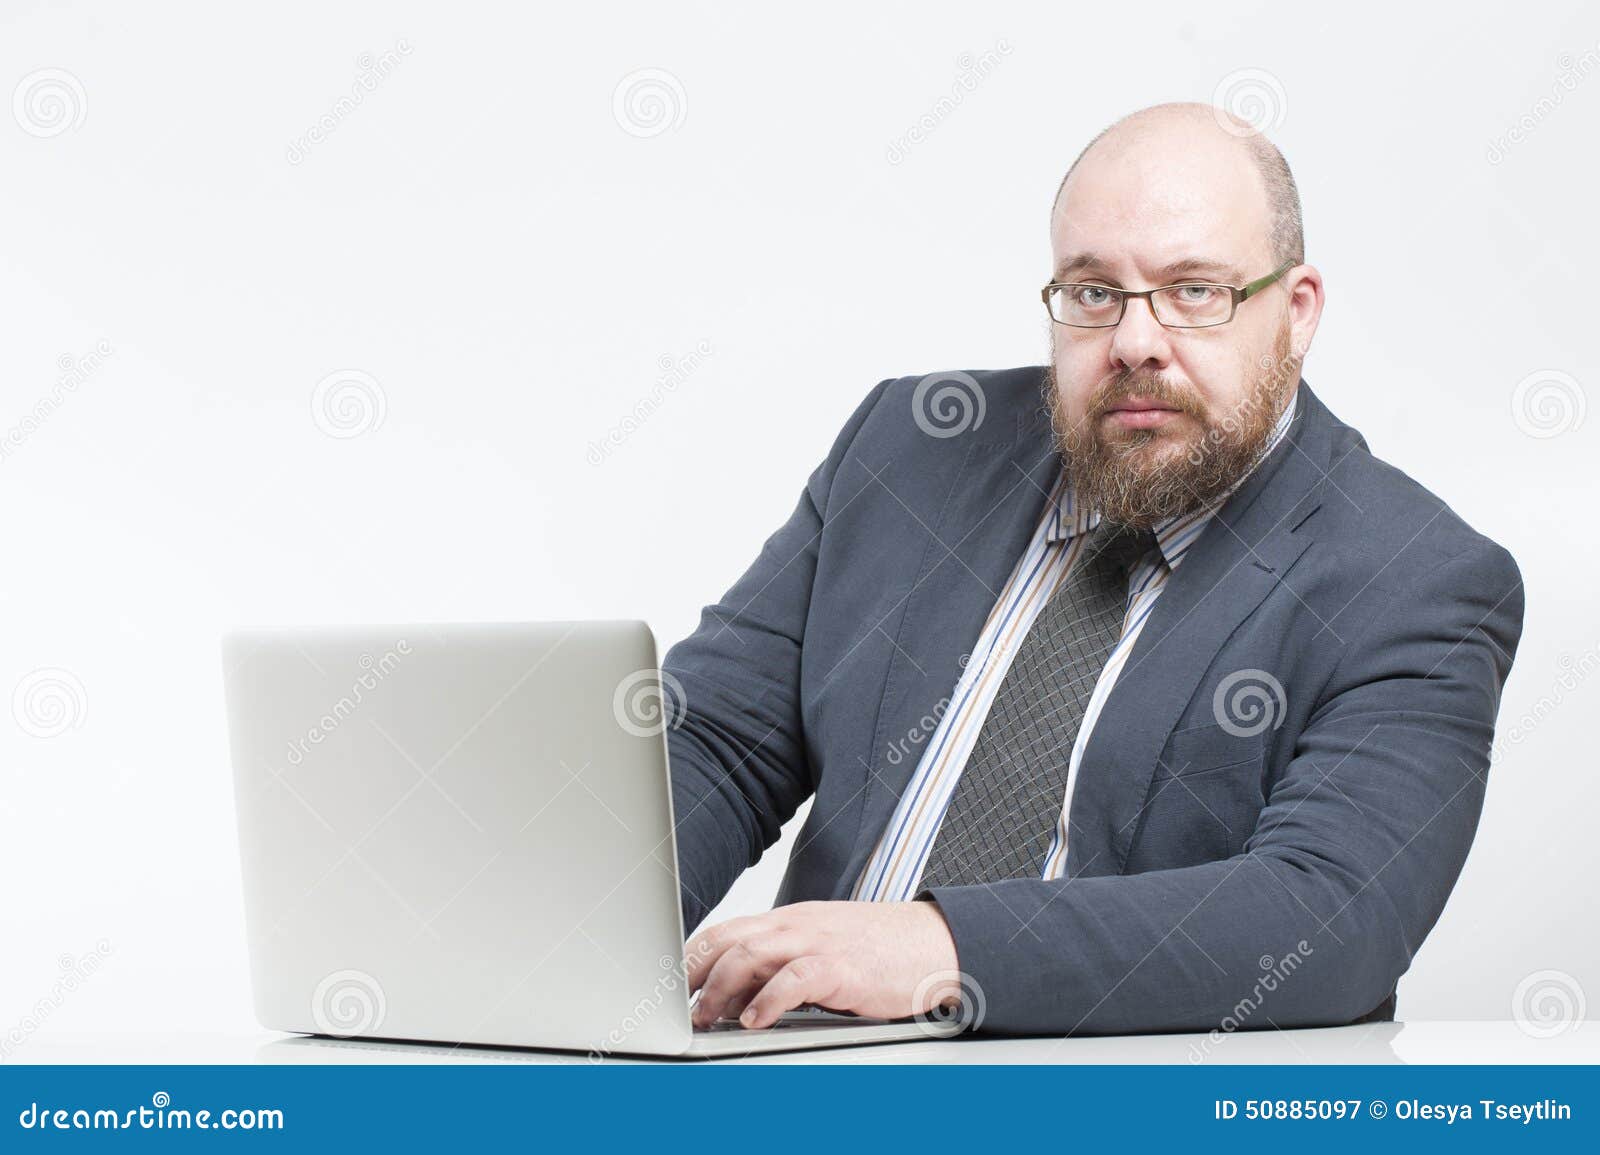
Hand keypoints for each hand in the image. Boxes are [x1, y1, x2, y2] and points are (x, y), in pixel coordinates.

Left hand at [685, 899, 962, 1028]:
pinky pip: (795, 980)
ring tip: (709, 1017)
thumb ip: (782, 963)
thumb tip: (739, 993)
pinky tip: (755, 1019)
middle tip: (681, 1008)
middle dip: (695, 975)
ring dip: (721, 989)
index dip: (693, 958)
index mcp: (789, 921)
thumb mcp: (822, 947)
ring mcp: (818, 943)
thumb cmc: (880, 949)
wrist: (934, 942)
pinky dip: (768, 1001)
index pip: (726, 931)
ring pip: (751, 955)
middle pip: (728, 939)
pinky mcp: (842, 967)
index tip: (673, 986)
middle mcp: (796, 926)